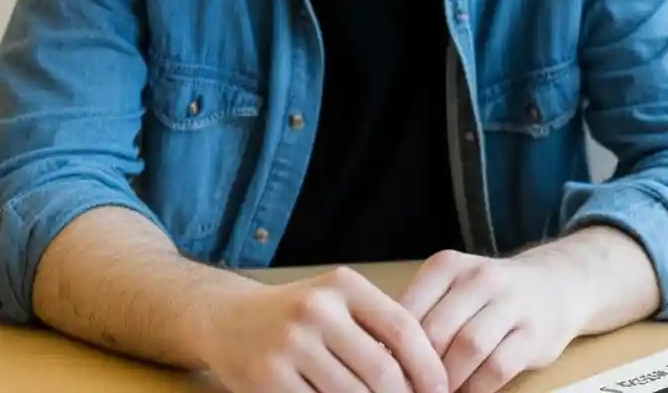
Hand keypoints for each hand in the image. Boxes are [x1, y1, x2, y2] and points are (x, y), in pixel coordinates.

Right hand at [195, 266, 447, 392]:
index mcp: (343, 285)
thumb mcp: (338, 302)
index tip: (442, 391)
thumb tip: (430, 376)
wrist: (225, 317)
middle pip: (382, 372)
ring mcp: (289, 344)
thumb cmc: (297, 315)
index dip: (429, 368)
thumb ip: (379, 328)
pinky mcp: (268, 378)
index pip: (403, 330)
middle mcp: (316, 309)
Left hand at [398, 250, 588, 392]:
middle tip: (409, 389)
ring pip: (468, 347)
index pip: (407, 312)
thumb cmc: (488, 296)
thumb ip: (419, 314)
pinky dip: (477, 389)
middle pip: (436, 331)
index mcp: (447, 266)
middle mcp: (480, 277)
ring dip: (448, 381)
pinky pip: (498, 367)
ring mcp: (512, 303)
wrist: (556, 284)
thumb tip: (379, 356)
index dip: (393, 350)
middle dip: (419, 370)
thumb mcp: (451, 289)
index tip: (386, 374)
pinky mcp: (535, 333)